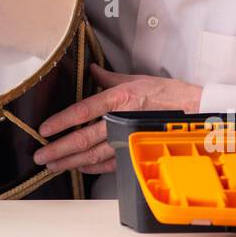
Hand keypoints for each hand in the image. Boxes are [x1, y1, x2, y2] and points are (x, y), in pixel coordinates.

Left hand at [32, 64, 202, 174]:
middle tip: (40, 156)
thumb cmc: (166, 93)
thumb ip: (108, 77)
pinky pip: (110, 164)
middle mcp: (120, 120)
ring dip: (70, 162)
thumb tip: (91, 69)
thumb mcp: (135, 78)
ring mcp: (127, 139)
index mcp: (118, 99)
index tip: (44, 129)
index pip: (83, 112)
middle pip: (84, 139)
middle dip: (59, 149)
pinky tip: (78, 167)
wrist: (195, 111)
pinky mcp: (135, 151)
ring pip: (94, 155)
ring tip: (52, 165)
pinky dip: (92, 167)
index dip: (61, 122)